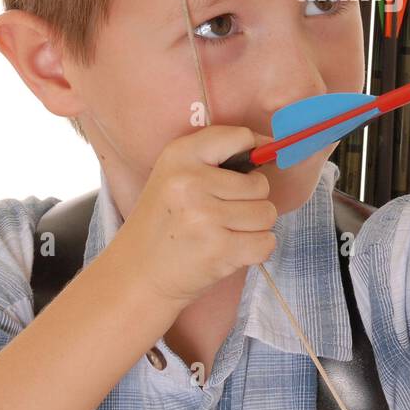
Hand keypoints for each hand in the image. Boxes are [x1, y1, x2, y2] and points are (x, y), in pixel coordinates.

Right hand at [109, 125, 278, 307]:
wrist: (138, 273)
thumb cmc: (166, 221)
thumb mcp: (175, 174)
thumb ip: (218, 156)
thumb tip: (271, 146)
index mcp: (180, 155)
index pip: (241, 137)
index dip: (255, 153)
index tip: (249, 169)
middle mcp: (191, 182)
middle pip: (261, 185)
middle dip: (251, 201)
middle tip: (224, 213)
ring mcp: (205, 217)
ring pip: (267, 214)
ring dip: (254, 227)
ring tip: (226, 232)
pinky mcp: (218, 250)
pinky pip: (266, 243)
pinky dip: (256, 248)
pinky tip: (232, 249)